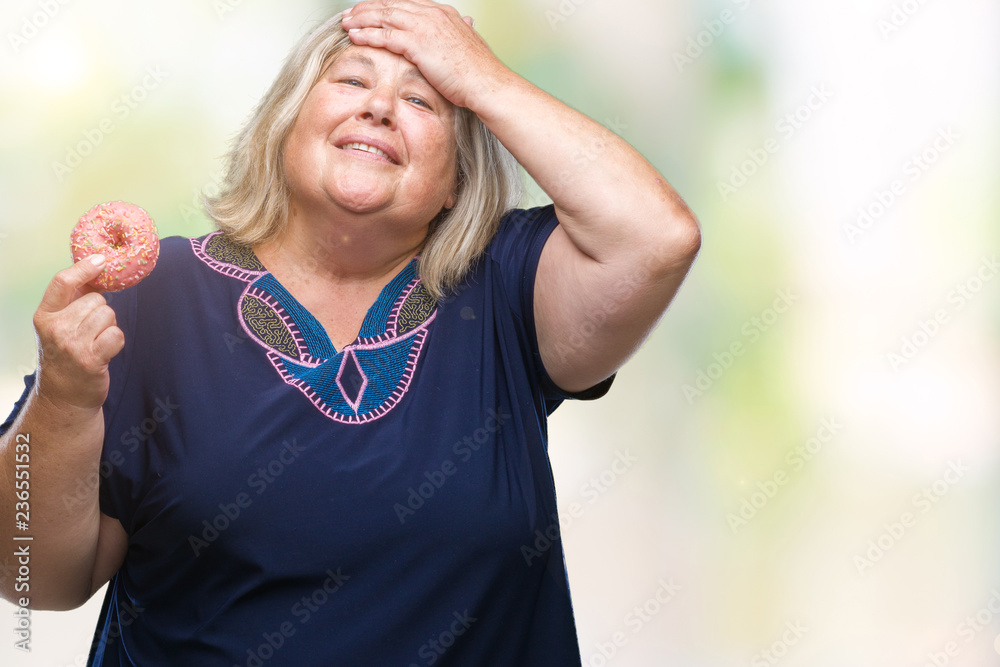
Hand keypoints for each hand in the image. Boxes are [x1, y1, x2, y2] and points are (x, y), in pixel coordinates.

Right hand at [32, 255, 124, 411]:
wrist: (64, 397)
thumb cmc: (65, 357)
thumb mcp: (58, 327)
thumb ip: (71, 302)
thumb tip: (94, 271)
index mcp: (45, 316)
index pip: (63, 282)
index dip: (85, 267)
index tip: (101, 259)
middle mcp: (56, 328)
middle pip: (96, 300)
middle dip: (101, 312)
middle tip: (91, 332)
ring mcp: (73, 344)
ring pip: (109, 315)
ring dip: (109, 327)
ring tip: (96, 342)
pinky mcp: (91, 359)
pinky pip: (117, 334)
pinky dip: (117, 341)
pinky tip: (105, 352)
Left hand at [340, 0, 508, 109]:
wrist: (486, 83)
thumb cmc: (479, 72)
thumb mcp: (469, 45)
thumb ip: (461, 33)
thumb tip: (465, 25)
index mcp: (443, 13)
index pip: (406, 4)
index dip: (385, 7)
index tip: (370, 12)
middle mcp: (432, 14)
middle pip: (391, 5)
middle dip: (367, 9)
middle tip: (350, 14)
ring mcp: (424, 26)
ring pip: (384, 16)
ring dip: (362, 19)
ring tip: (346, 23)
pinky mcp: (417, 43)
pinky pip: (385, 36)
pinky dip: (367, 35)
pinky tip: (354, 36)